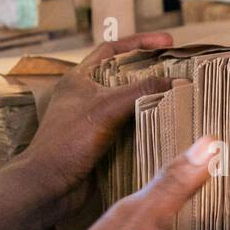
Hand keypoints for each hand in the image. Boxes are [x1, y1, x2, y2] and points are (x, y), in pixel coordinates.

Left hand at [24, 32, 173, 198]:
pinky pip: (131, 129)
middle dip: (152, 73)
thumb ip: (142, 91)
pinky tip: (169, 128)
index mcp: (80, 79)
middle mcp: (87, 98)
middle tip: (180, 72)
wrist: (49, 187)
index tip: (168, 42)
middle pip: (125, 77)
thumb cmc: (67, 143)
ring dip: (152, 101)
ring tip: (180, 97)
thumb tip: (177, 80)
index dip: (140, 42)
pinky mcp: (103, 145)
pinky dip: (149, 126)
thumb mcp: (107, 109)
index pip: (112, 50)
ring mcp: (94, 122)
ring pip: (130, 104)